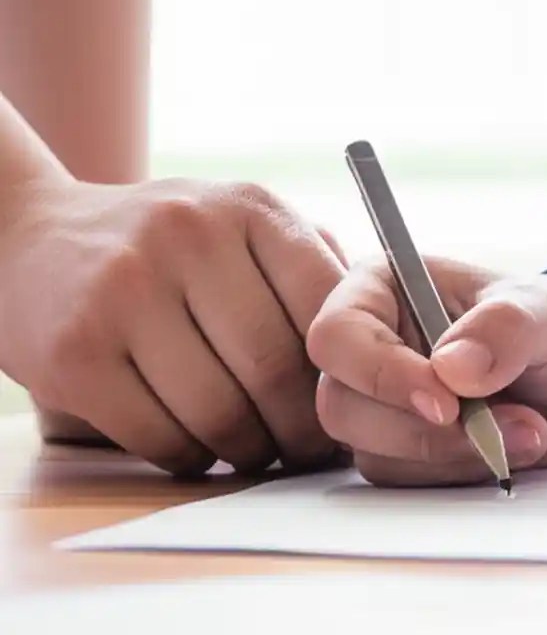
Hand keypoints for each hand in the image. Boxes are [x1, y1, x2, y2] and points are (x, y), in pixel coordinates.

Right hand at [0, 178, 347, 475]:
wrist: (30, 236)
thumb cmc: (170, 248)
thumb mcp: (244, 227)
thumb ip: (314, 270)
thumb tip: (390, 348)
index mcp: (249, 209)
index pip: (327, 308)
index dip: (354, 375)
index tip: (361, 408)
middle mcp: (188, 238)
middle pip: (276, 370)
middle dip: (304, 430)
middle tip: (311, 451)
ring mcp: (124, 292)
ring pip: (220, 413)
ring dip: (251, 453)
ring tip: (260, 453)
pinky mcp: (74, 352)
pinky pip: (161, 436)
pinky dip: (193, 458)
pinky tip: (200, 447)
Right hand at [305, 256, 546, 486]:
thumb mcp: (545, 312)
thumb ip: (503, 329)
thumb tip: (451, 367)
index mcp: (383, 290)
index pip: (339, 336)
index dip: (381, 374)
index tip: (444, 402)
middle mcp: (370, 348)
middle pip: (343, 405)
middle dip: (421, 429)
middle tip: (494, 424)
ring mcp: (384, 405)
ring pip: (374, 453)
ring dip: (454, 454)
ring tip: (527, 429)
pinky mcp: (406, 451)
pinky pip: (411, 481)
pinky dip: (465, 472)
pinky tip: (513, 447)